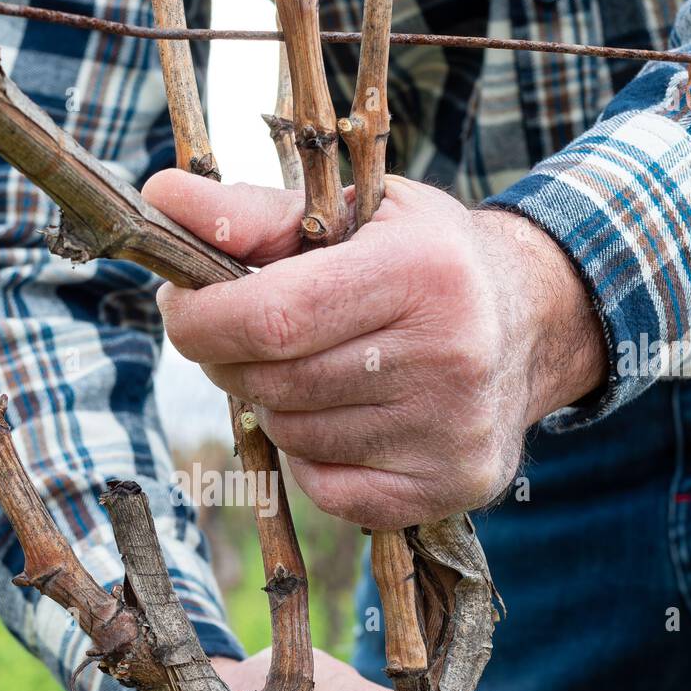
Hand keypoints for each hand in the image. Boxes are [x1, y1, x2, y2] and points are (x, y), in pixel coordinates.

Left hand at [143, 170, 605, 528]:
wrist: (532, 321)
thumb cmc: (422, 257)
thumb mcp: (354, 213)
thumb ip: (252, 214)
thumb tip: (158, 199)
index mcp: (422, 271)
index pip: (273, 317)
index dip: (202, 321)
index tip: (180, 308)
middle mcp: (449, 354)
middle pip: (275, 383)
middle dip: (229, 360)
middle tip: (237, 335)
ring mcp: (454, 430)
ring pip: (295, 437)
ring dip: (275, 405)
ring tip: (311, 367)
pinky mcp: (454, 484)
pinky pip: (329, 490)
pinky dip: (313, 459)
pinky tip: (344, 416)